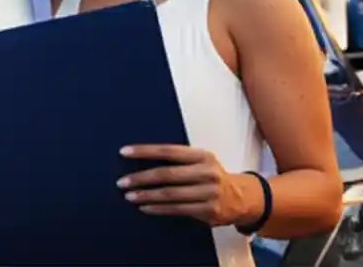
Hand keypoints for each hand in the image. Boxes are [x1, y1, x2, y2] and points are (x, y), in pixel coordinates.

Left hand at [117, 144, 259, 226]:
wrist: (240, 198)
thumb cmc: (211, 176)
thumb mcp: (200, 161)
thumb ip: (178, 160)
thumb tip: (142, 159)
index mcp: (202, 155)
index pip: (168, 151)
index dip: (145, 151)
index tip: (124, 152)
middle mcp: (207, 172)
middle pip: (167, 174)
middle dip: (141, 178)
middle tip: (122, 182)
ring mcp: (209, 192)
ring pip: (170, 194)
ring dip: (146, 195)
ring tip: (129, 196)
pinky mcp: (208, 210)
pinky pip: (176, 209)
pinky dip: (157, 209)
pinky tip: (144, 207)